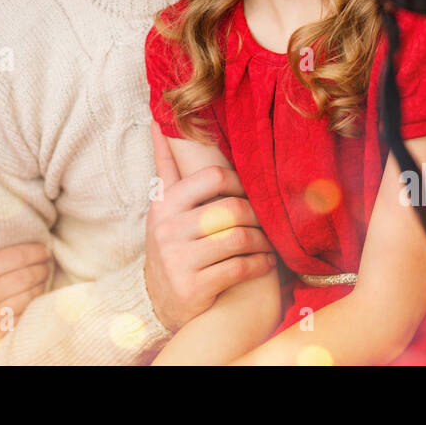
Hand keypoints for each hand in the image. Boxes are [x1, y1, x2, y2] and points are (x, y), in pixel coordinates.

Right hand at [0, 225, 49, 364]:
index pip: (15, 258)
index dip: (34, 252)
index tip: (43, 249)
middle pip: (25, 277)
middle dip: (41, 268)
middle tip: (47, 263)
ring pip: (26, 299)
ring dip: (39, 288)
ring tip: (44, 280)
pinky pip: (16, 322)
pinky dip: (28, 309)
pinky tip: (31, 302)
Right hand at [144, 125, 275, 332]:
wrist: (157, 302)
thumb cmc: (170, 246)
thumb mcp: (163, 209)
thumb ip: (167, 168)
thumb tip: (159, 122)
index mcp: (164, 204)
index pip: (213, 177)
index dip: (241, 182)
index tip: (250, 193)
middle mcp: (167, 229)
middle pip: (231, 208)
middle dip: (257, 215)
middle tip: (268, 221)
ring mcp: (178, 259)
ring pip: (239, 238)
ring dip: (263, 241)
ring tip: (269, 242)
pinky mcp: (193, 287)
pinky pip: (240, 267)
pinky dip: (260, 264)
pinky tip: (265, 263)